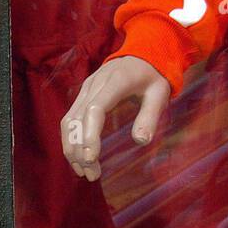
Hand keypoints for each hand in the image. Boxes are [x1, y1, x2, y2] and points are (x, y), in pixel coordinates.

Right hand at [60, 56, 170, 181]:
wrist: (143, 52)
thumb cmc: (153, 76)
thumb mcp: (160, 93)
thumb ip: (150, 117)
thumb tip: (141, 142)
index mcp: (115, 81)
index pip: (94, 110)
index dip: (89, 136)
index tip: (92, 160)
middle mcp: (94, 84)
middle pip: (76, 120)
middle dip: (79, 150)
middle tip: (91, 175)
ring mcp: (85, 89)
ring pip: (68, 122)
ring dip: (71, 149)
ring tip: (83, 172)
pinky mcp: (81, 96)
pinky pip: (69, 120)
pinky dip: (71, 141)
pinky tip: (79, 158)